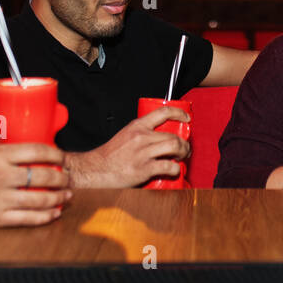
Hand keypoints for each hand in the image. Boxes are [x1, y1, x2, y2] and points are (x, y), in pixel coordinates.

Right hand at [0, 142, 69, 228]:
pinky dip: (44, 217)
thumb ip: (0, 152)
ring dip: (58, 198)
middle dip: (62, 177)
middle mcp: (0, 176)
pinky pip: (27, 219)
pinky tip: (53, 213)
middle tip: (68, 178)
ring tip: (67, 196)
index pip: (36, 150)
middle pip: (43, 175)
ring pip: (39, 199)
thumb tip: (23, 152)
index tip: (62, 157)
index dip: (55, 154)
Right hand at [67, 106, 191, 187]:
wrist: (95, 170)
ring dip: (183, 152)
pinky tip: (174, 170)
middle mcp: (141, 137)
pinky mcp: (143, 169)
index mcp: (136, 126)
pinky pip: (168, 166)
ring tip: (182, 158)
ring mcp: (143, 153)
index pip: (163, 112)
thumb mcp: (125, 136)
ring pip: (174, 146)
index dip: (179, 113)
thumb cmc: (109, 156)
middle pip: (173, 135)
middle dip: (184, 143)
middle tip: (185, 149)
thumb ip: (140, 134)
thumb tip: (158, 138)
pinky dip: (175, 169)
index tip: (187, 119)